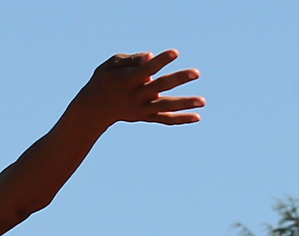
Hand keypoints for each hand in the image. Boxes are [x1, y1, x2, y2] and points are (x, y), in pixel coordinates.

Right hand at [70, 50, 204, 126]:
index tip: (175, 53)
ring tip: (203, 101)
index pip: (147, 70)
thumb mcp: (111, 65)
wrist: (95, 109)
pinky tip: (197, 117)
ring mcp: (142, 109)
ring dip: (184, 104)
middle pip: (160, 87)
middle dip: (178, 79)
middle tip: (197, 72)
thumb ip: (131, 59)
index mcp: (127, 80)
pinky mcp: (146, 117)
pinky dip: (180, 119)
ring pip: (165, 106)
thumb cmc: (105, 80)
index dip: (161, 61)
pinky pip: (165, 119)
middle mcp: (136, 96)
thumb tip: (150, 56)